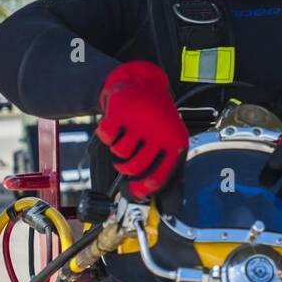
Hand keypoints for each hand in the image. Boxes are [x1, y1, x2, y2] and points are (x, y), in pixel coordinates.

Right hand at [95, 61, 188, 199]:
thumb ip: (160, 166)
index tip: (133, 190)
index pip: (160, 176)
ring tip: (123, 139)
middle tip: (124, 160)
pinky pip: (107, 136)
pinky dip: (106, 135)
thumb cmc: (152, 119)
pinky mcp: (123, 111)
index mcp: (175, 143)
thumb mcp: (164, 141)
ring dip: (116, 151)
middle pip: (135, 167)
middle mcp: (160, 133)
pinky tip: (115, 128)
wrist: (142, 84)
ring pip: (120, 153)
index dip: (143, 188)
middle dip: (124, 168)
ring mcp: (141, 122)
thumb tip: (151, 198)